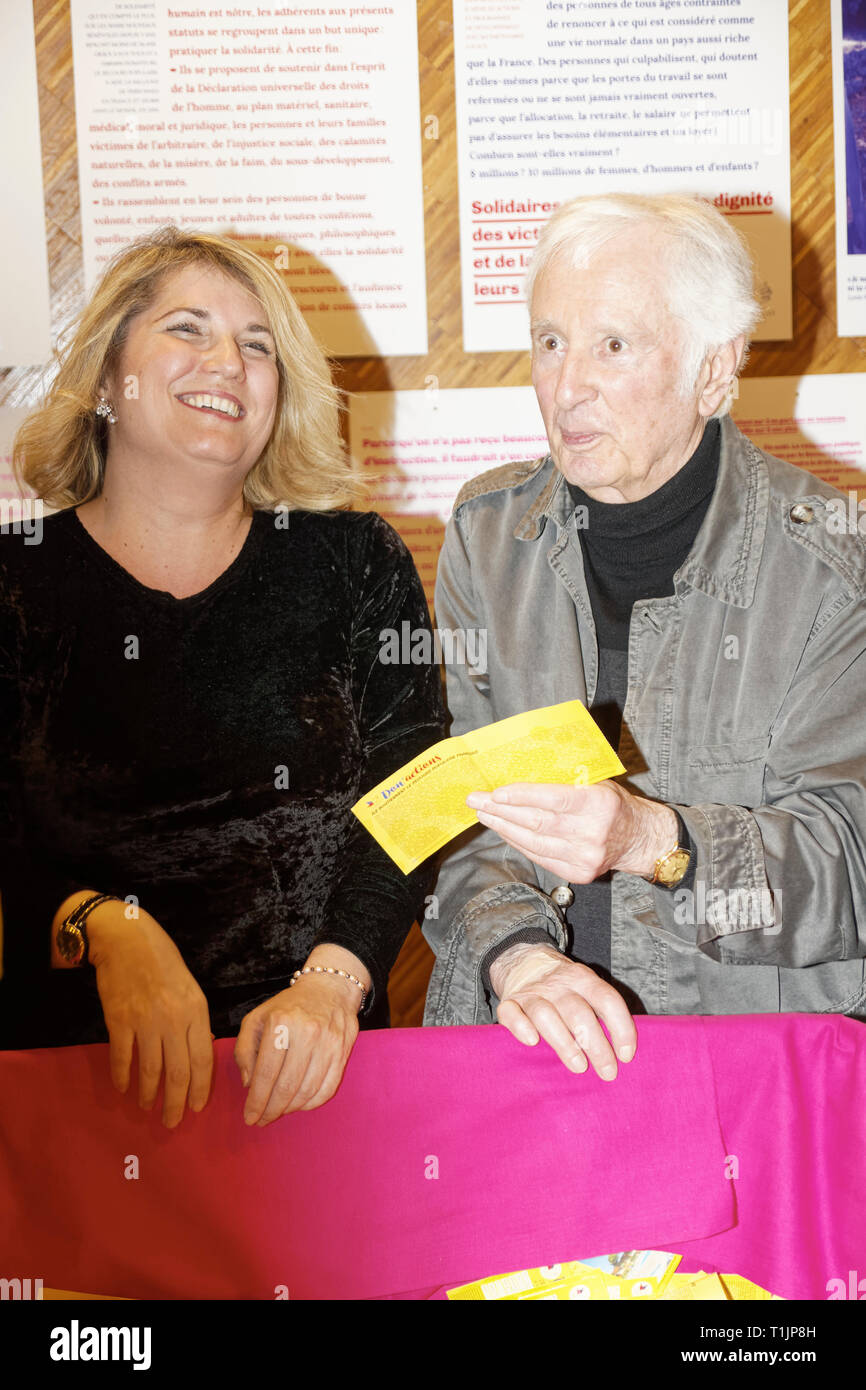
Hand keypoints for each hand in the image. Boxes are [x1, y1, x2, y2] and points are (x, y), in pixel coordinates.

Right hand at [85, 902, 213, 1127]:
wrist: (127, 941)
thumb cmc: (163, 963)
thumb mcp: (190, 989)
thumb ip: (195, 1021)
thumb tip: (200, 1053)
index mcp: (196, 1011)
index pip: (202, 1059)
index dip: (200, 1088)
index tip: (196, 1108)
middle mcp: (173, 1019)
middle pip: (178, 1072)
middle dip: (176, 1103)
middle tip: (172, 1122)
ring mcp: (145, 1020)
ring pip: (150, 1070)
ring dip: (149, 1095)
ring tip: (148, 1108)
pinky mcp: (119, 1020)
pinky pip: (122, 1058)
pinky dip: (122, 1077)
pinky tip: (123, 1088)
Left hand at [234, 947, 369, 1125]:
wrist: (328, 988)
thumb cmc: (287, 1007)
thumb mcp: (257, 1018)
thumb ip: (244, 1049)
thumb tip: (249, 1084)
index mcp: (280, 1023)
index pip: (266, 1073)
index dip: (256, 1101)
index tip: (250, 1117)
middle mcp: (305, 1032)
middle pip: (287, 1086)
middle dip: (272, 1110)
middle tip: (263, 1120)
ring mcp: (327, 1042)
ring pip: (307, 1091)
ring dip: (290, 1108)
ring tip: (279, 1111)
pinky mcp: (343, 1051)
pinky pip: (328, 1088)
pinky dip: (312, 1103)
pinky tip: (299, 1104)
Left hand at [467, 781, 676, 881]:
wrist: (640, 839)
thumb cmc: (613, 805)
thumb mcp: (597, 783)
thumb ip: (566, 781)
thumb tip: (521, 774)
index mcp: (597, 804)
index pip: (553, 800)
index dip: (522, 796)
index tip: (496, 792)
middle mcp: (591, 832)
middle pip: (536, 822)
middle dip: (501, 811)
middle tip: (477, 800)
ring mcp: (584, 856)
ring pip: (533, 842)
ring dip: (503, 828)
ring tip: (484, 815)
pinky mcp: (578, 873)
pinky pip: (539, 857)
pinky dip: (518, 843)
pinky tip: (504, 831)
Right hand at [490, 941, 636, 1080]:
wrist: (524, 961)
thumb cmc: (565, 988)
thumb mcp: (586, 988)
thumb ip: (601, 1012)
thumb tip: (623, 1053)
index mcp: (583, 979)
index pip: (607, 1000)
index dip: (621, 1028)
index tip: (627, 1056)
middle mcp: (558, 984)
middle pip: (579, 1013)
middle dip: (596, 1046)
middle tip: (607, 1072)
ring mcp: (532, 993)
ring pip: (546, 1015)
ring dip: (564, 1043)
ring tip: (579, 1066)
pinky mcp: (509, 1002)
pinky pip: (511, 1013)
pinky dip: (520, 1027)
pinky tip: (532, 1041)